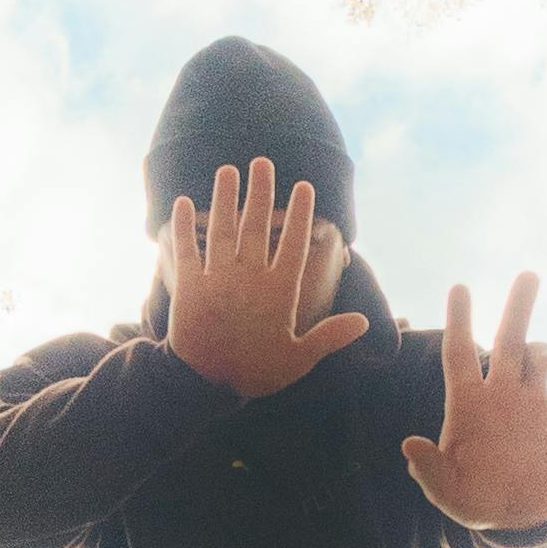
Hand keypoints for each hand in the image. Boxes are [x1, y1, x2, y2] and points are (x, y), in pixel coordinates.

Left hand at [162, 160, 369, 399]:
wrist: (204, 385)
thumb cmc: (255, 372)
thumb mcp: (298, 358)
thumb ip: (330, 336)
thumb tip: (363, 321)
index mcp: (280, 291)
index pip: (295, 243)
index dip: (302, 213)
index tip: (305, 186)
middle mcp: (250, 276)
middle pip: (258, 224)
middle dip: (261, 190)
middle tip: (263, 162)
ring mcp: (218, 277)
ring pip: (223, 228)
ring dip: (225, 196)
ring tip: (228, 170)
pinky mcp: (190, 285)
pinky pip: (186, 248)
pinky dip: (184, 225)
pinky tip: (183, 202)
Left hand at [401, 273, 546, 532]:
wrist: (517, 514)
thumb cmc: (473, 498)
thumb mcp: (447, 492)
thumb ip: (429, 470)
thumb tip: (409, 446)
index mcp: (469, 402)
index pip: (461, 352)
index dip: (459, 321)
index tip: (460, 288)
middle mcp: (503, 393)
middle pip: (510, 340)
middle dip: (518, 307)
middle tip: (528, 274)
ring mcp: (535, 403)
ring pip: (542, 359)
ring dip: (544, 352)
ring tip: (545, 363)